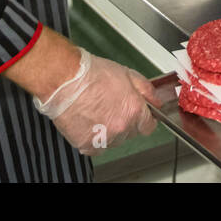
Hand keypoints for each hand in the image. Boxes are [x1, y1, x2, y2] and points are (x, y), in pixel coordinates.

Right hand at [35, 48, 162, 155]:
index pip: (149, 126)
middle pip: (130, 133)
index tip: (139, 115)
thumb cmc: (91, 74)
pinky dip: (93, 138)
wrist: (64, 80)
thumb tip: (156, 102)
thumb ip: (145, 89)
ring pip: (113, 141)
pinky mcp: (87, 144)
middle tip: (111, 106)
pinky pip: (96, 147)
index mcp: (134, 110)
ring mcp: (104, 138)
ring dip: (108, 130)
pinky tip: (88, 121)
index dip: (144, 119)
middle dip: (125, 121)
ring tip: (96, 112)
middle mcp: (121, 127)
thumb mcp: (126, 74)